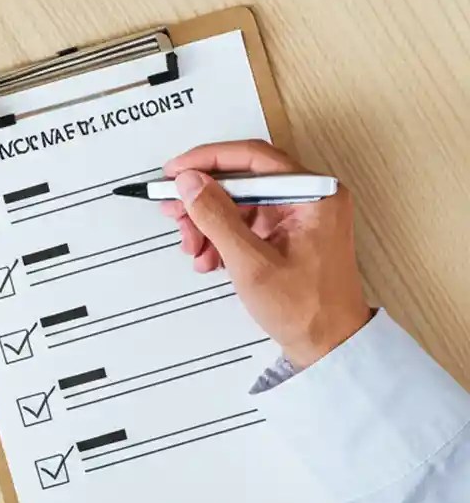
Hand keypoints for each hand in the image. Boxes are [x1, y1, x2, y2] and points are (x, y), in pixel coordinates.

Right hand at [160, 140, 369, 367]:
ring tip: (192, 248)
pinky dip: (221, 238)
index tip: (175, 171)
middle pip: (242, 180)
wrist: (328, 345)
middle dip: (203, 200)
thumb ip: (217, 217)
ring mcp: (298, 216)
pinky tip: (208, 257)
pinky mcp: (287, 233)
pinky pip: (244, 223)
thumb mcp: (251, 262)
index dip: (206, 160)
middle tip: (173, 212)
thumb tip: (190, 183)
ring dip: (208, 223)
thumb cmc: (306, 309)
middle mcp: (309, 197)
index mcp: (314, 194)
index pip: (252, 157)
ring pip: (238, 203)